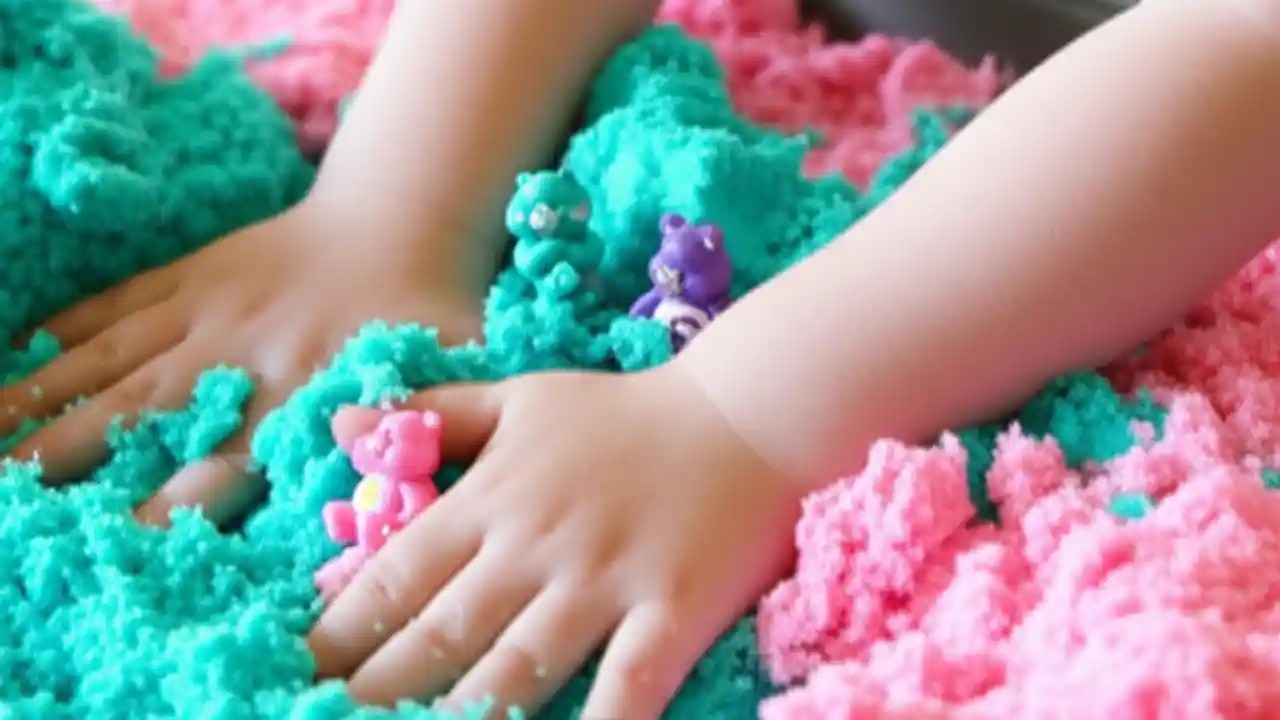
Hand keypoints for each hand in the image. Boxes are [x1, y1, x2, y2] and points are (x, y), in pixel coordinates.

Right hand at [0, 200, 482, 525]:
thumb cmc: (431, 312)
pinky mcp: (196, 272)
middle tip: (9, 499)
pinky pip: (121, 301)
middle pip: (137, 417)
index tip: (106, 550)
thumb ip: (413, 444)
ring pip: (111, 361)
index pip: (215, 471)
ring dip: (43, 398)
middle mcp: (239, 358)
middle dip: (64, 456)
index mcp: (299, 396)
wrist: (407, 214)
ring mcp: (208, 310)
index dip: (160, 513)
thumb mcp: (444, 381)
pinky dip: (71, 326)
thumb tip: (400, 516)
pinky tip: (22, 351)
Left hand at [307, 364, 801, 718]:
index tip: (294, 672)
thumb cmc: (626, 412)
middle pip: (435, 637)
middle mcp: (533, 546)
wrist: (747, 410)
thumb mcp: (521, 399)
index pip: (393, 578)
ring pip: (511, 674)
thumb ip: (432, 415)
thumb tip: (338, 428)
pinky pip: (623, 689)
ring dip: (459, 719)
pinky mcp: (669, 612)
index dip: (337, 633)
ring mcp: (601, 582)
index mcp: (492, 498)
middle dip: (373, 692)